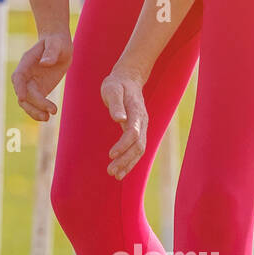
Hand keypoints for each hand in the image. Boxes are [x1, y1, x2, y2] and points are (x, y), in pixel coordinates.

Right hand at [11, 32, 71, 121]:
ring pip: (27, 102)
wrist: (58, 45)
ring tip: (48, 118)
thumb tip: (45, 63)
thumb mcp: (56, 44)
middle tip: (48, 113)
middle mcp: (26, 75)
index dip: (19, 87)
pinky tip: (47, 117)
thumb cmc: (56, 42)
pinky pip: (35, 104)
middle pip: (24, 93)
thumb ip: (50, 52)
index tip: (22, 97)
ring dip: (35, 112)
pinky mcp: (39, 91)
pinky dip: (39, 111)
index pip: (19, 77)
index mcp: (26, 62)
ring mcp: (31, 84)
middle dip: (34, 104)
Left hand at [101, 63, 148, 179]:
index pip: (133, 133)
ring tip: (115, 175)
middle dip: (125, 160)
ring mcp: (142, 127)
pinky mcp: (137, 131)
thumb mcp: (112, 89)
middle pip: (138, 146)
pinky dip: (130, 161)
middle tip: (111, 172)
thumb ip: (115, 104)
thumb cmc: (117, 84)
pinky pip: (136, 149)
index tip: (111, 155)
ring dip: (128, 164)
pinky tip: (120, 170)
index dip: (123, 145)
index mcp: (136, 112)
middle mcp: (142, 122)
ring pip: (139, 150)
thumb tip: (119, 119)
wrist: (128, 79)